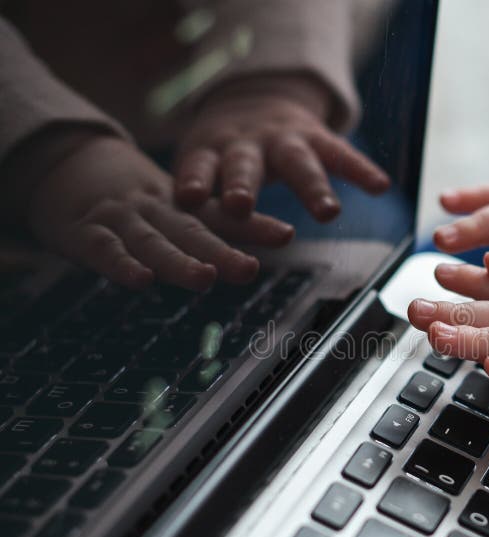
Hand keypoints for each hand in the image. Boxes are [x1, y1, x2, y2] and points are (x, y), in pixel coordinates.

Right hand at [28, 133, 294, 289]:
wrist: (64, 164)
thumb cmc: (132, 201)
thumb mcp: (173, 209)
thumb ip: (207, 231)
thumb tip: (253, 259)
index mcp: (182, 207)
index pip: (223, 215)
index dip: (254, 225)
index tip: (286, 234)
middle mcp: (157, 211)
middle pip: (193, 232)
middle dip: (223, 252)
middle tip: (249, 269)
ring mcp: (121, 221)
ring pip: (153, 242)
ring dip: (179, 261)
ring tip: (205, 278)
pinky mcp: (84, 233)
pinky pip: (105, 250)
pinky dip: (122, 265)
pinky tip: (142, 281)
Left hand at [173, 74, 389, 218]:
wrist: (254, 96)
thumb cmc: (221, 149)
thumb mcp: (201, 162)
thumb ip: (195, 195)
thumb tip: (167, 251)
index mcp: (211, 151)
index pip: (199, 166)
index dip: (194, 180)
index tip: (188, 198)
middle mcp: (247, 144)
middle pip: (244, 165)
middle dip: (243, 185)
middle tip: (239, 205)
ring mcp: (285, 140)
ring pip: (297, 163)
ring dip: (311, 187)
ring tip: (327, 213)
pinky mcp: (318, 138)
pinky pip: (342, 155)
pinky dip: (360, 171)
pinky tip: (380, 186)